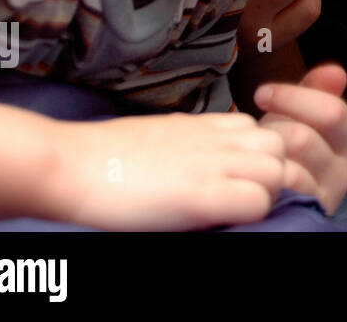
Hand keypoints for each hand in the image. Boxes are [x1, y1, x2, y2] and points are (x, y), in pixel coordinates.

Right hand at [52, 111, 286, 230]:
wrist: (67, 165)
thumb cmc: (100, 157)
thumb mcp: (157, 136)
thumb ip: (189, 142)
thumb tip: (200, 160)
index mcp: (202, 124)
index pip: (257, 129)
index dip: (254, 156)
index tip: (236, 178)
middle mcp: (214, 139)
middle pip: (278, 145)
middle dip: (270, 172)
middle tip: (242, 198)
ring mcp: (212, 165)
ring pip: (276, 171)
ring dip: (264, 193)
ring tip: (233, 211)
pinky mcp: (203, 196)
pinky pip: (257, 202)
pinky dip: (249, 214)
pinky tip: (219, 221)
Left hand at [253, 63, 346, 214]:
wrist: (271, 190)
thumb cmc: (286, 148)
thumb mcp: (300, 115)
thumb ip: (316, 91)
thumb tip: (336, 71)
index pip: (333, 111)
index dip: (292, 97)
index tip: (261, 93)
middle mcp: (343, 171)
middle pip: (305, 138)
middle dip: (272, 129)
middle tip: (253, 129)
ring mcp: (323, 197)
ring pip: (289, 166)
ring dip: (263, 155)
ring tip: (252, 153)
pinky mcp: (302, 215)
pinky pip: (278, 194)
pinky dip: (262, 179)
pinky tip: (252, 172)